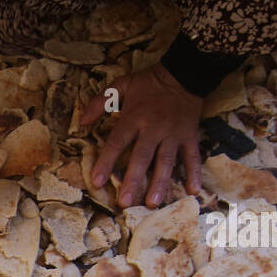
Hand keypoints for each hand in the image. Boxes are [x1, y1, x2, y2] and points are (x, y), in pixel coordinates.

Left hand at [81, 64, 203, 208]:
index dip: (106, 162)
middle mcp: (154, 128)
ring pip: (166, 161)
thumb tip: (81, 122)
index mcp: (134, 117)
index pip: (117, 142)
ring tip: (153, 202)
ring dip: (160, 182)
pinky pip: (192, 156)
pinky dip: (195, 173)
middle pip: (142, 157)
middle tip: (125, 202)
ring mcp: (173, 134)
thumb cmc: (149, 83)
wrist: (183, 74)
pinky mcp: (189, 136)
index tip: (97, 181)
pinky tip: (194, 191)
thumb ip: (100, 102)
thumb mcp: (122, 85)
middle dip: (133, 180)